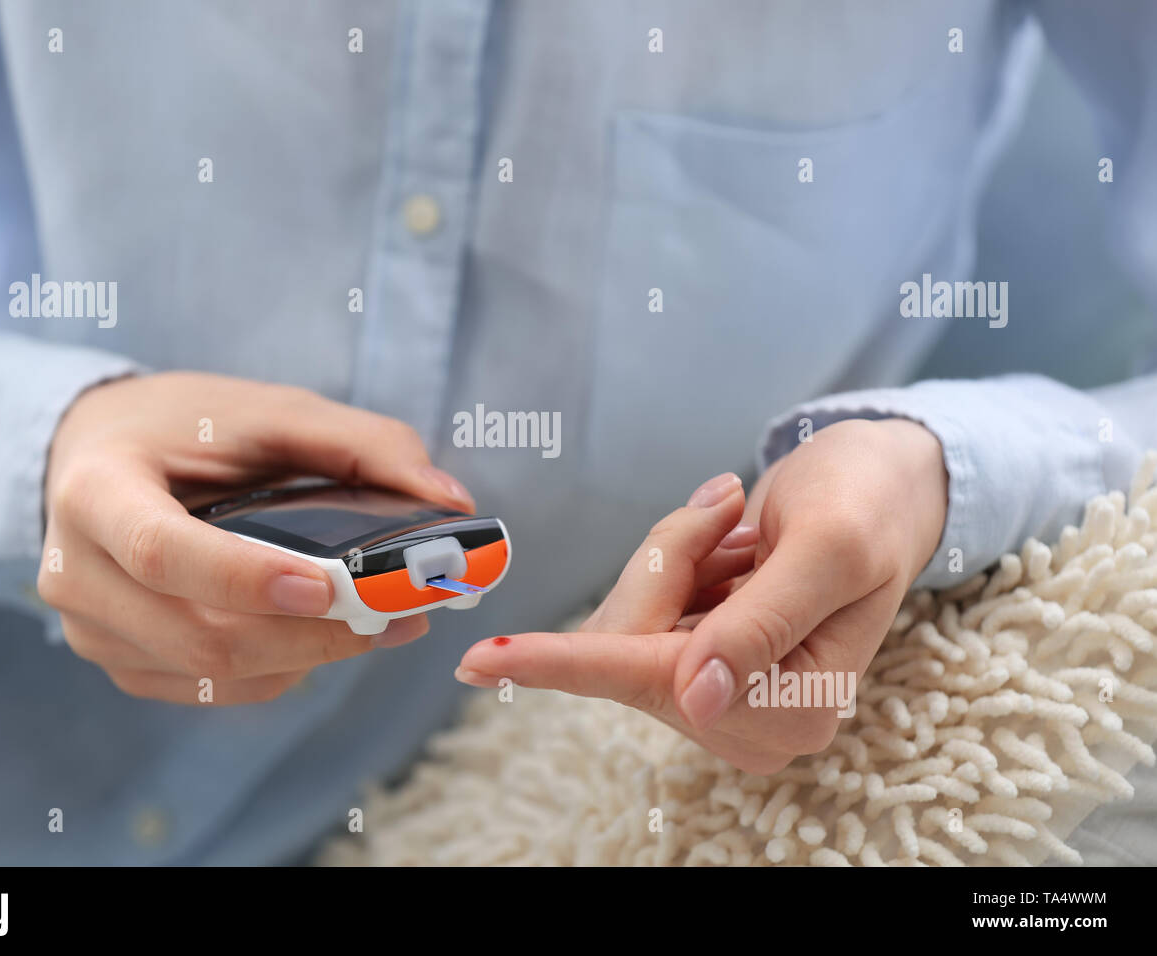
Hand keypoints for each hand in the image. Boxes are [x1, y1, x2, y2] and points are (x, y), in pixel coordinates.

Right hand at [38, 371, 473, 704]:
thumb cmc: (187, 425)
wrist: (99, 450)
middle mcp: (76, 573)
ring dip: (309, 655)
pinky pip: (215, 690)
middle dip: (311, 634)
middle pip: (198, 636)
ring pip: (213, 675)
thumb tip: (452, 501)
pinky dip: (282, 669)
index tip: (329, 587)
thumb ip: (360, 444)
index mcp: (96, 492)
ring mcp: (94, 631)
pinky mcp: (123, 662)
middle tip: (399, 612)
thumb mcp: (268, 410)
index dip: (245, 578)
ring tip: (383, 621)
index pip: (162, 553)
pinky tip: (325, 635)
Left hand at [455, 418, 947, 772]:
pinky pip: (646, 602)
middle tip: (733, 509)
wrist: (887, 479)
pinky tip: (735, 545)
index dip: (562, 665)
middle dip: (669, 560)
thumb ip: (759, 626)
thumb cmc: (870, 502)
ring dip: (677, 552)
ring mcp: (722, 690)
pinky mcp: (701, 658)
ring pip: (632, 619)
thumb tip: (695, 700)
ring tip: (745, 524)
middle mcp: (750, 718)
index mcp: (793, 708)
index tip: (479, 662)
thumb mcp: (827, 549)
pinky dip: (678, 556)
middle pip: (633, 644)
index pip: (652, 679)